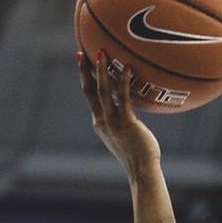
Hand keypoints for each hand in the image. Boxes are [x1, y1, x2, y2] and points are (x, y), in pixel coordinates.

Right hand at [78, 51, 160, 173]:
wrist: (141, 169)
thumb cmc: (139, 154)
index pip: (89, 96)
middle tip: (80, 52)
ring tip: (100, 53)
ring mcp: (112, 121)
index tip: (82, 62)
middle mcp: (102, 120)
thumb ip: (125, 120)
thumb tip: (132, 108)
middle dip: (83, 71)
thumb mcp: (126, 134)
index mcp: (100, 122)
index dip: (85, 78)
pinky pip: (123, 98)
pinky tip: (127, 69)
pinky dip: (124, 83)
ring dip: (101, 71)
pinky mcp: (125, 122)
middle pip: (89, 91)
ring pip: (103, 91)